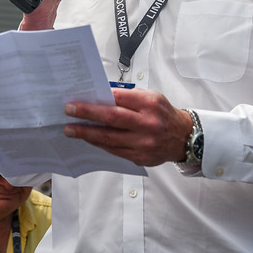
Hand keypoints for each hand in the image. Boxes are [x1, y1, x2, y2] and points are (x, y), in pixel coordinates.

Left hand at [63, 88, 192, 166]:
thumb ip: (127, 96)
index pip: (118, 99)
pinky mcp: (140, 157)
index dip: (96, 99)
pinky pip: (114, 150)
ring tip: (71, 130)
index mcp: (149, 104)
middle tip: (69, 111)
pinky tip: (88, 138)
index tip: (78, 99)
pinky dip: (99, 144)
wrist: (183, 137)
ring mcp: (143, 143)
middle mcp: (147, 124)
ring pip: (109, 138)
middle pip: (111, 118)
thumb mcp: (151, 97)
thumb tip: (100, 96)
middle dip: (87, 114)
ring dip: (87, 134)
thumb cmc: (162, 113)